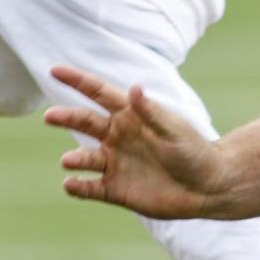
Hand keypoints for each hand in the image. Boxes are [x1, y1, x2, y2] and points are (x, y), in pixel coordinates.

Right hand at [46, 64, 223, 218]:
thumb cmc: (194, 152)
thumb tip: (135, 88)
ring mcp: (115, 163)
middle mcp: (117, 137)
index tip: (54, 70)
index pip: (98, 93)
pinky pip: (90, 188)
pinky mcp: (115, 189)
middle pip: (84, 122)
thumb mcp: (173, 130)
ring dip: (74, 158)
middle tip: (50, 116)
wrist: (208, 188)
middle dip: (66, 117)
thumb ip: (151, 112)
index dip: (77, 80)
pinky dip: (78, 187)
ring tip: (68, 161)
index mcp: (130, 115)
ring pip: (84, 158)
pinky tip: (70, 185)